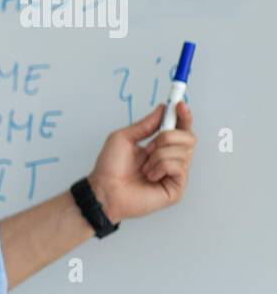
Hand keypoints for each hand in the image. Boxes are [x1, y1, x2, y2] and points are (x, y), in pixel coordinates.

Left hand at [88, 102, 194, 222]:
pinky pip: (178, 166)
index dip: (183, 115)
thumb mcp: (124, 137)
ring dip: (158, 155)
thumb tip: (163, 108)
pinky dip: (160, 167)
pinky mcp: (177, 187)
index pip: (181, 128)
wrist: (104, 189)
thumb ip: (146, 124)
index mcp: (160, 146)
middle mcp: (171, 158)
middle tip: (149, 147)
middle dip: (167, 137)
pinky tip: (149, 176)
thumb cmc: (110, 167)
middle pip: (189, 137)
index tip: (179, 104)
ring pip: (183, 151)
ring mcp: (176, 174)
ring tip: (144, 167)